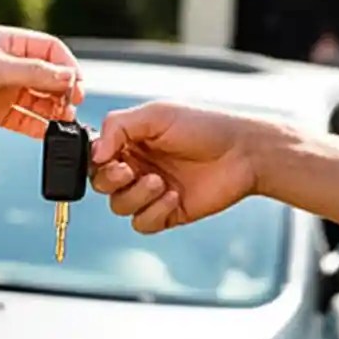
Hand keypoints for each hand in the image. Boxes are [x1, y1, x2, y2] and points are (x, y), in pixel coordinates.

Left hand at [0, 25, 85, 137]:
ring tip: (62, 123)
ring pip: (40, 100)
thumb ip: (34, 73)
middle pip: (49, 77)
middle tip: (71, 107)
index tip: (76, 87)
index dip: (67, 67)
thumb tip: (67, 76)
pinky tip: (47, 134)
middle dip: (62, 92)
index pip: (51, 50)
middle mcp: (8, 65)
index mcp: (8, 43)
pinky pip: (26, 120)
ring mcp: (3, 90)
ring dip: (53, 111)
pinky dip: (38, 127)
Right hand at [89, 102, 262, 233]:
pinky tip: (173, 196)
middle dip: (112, 180)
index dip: (97, 162)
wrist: (243, 152)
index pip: (96, 158)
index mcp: (132, 141)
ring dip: (135, 196)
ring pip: (120, 206)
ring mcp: (153, 191)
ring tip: (159, 182)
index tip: (111, 158)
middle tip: (131, 171)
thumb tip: (95, 152)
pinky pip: (143, 223)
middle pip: (101, 185)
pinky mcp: (169, 212)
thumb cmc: (205, 126)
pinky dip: (152, 212)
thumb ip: (118, 126)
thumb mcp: (156, 114)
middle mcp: (139, 166)